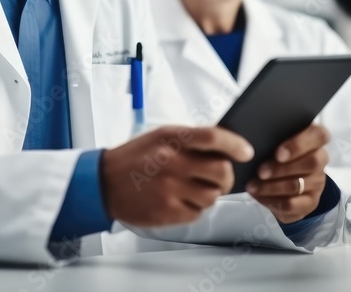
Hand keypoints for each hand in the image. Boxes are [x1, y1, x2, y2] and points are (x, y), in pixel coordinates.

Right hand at [100, 126, 253, 227]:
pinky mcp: (168, 212)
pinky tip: (180, 200)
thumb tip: (224, 147)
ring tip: (193, 189)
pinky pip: (198, 213)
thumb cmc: (134, 158)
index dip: (235, 144)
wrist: (103, 183)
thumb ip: (189, 140)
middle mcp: (172, 162)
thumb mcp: (160, 137)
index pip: (213, 137)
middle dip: (227, 177)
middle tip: (220, 178)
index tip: (247, 152)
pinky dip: (195, 208)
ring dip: (210, 194)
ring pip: (213, 196)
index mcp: (171, 138)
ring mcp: (170, 189)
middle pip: (221, 171)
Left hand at [245, 123, 329, 223]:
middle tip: (260, 171)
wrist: (281, 183)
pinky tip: (257, 195)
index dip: (299, 144)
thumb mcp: (274, 142)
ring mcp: (317, 183)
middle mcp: (320, 160)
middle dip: (282, 168)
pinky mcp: (310, 202)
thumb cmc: (275, 154)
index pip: (320, 135)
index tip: (277, 153)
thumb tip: (250, 144)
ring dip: (272, 186)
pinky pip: (291, 204)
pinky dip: (271, 200)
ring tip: (252, 186)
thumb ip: (271, 138)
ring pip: (298, 185)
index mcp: (314, 140)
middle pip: (312, 163)